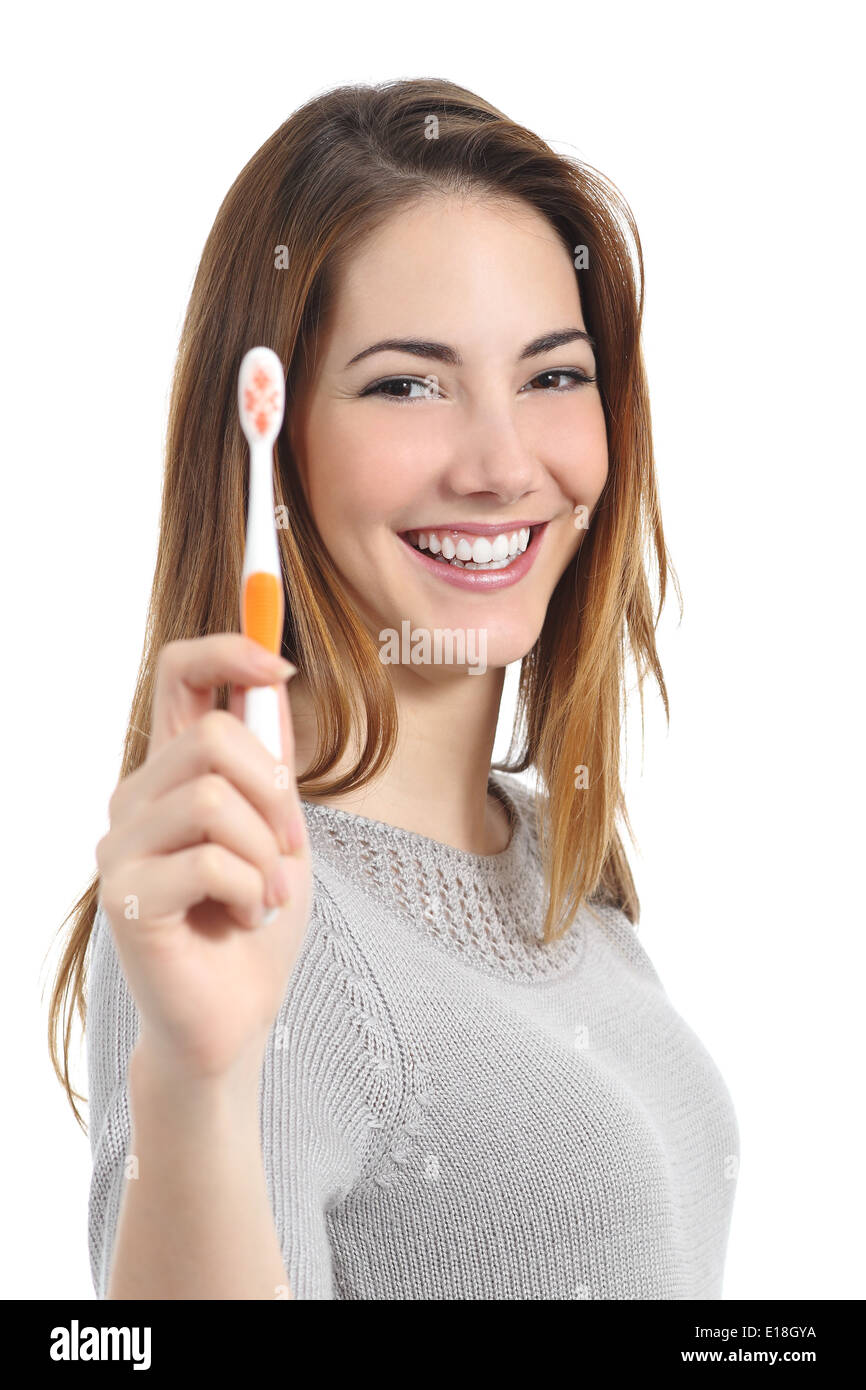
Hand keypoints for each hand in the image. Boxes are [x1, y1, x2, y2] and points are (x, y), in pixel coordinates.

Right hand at [96, 634, 311, 1081]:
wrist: (236, 1019)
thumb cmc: (254, 923)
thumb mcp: (280, 830)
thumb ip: (270, 764)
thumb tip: (273, 679)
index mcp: (173, 773)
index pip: (177, 673)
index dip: (228, 650)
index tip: (279, 665)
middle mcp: (136, 800)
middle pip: (211, 740)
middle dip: (275, 796)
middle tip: (289, 850)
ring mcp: (122, 847)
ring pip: (214, 801)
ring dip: (267, 856)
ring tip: (265, 897)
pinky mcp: (125, 897)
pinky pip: (209, 863)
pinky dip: (250, 895)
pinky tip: (243, 921)